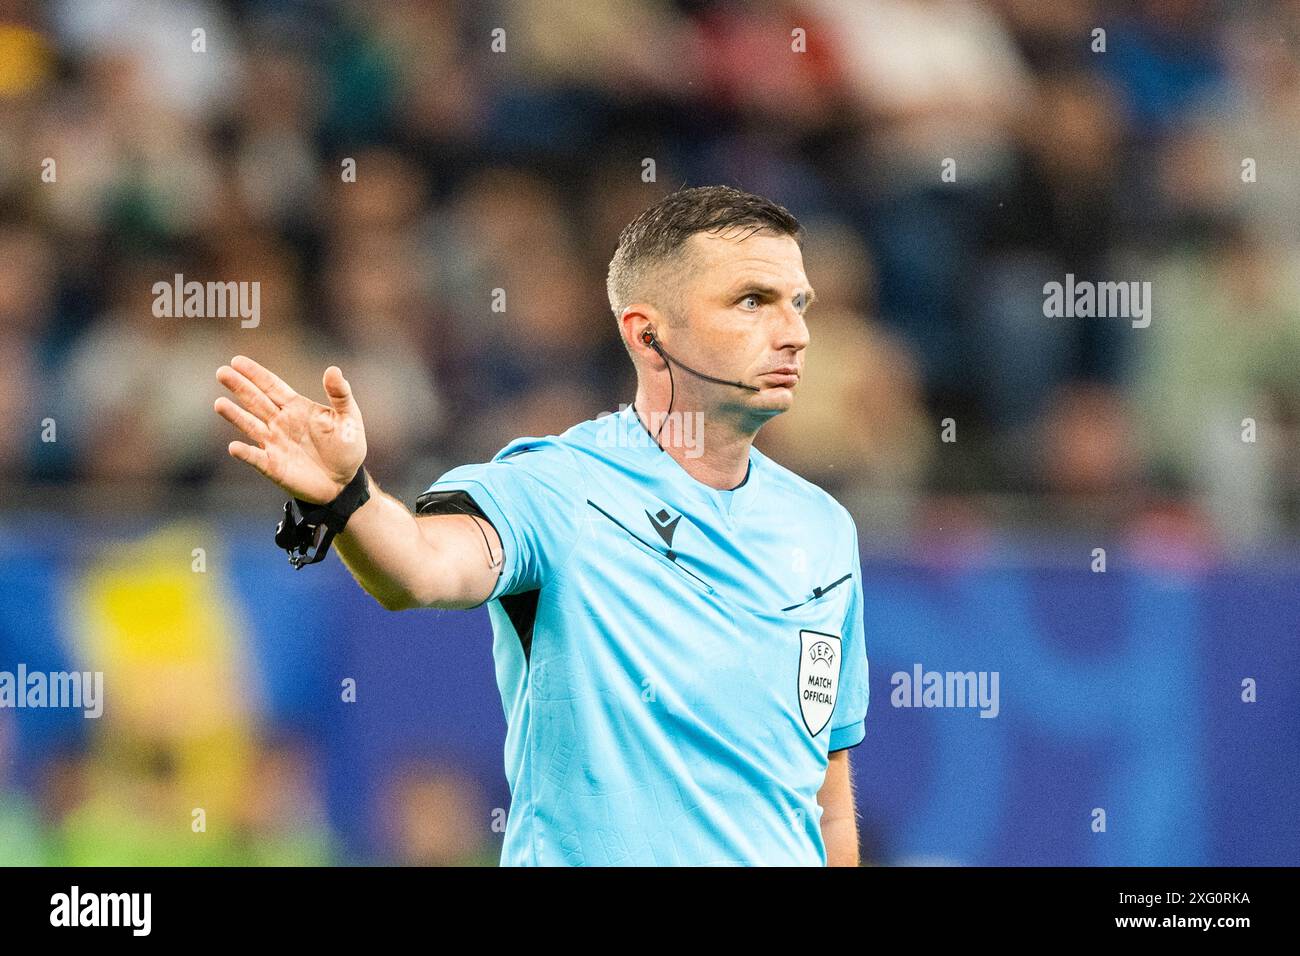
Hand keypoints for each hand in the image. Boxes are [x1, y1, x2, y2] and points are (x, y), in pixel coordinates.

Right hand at [215, 355, 367, 503]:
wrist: (344, 482)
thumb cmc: (346, 447)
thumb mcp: (349, 418)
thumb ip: (340, 394)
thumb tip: (333, 369)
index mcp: (296, 407)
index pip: (271, 386)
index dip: (255, 374)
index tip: (237, 361)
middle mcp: (280, 422)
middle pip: (256, 401)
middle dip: (239, 387)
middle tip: (221, 372)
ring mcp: (274, 444)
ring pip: (250, 426)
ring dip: (235, 416)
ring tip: (219, 404)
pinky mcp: (273, 466)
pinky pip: (256, 458)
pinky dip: (246, 453)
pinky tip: (235, 447)